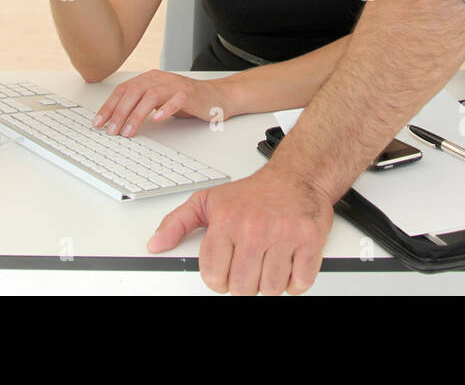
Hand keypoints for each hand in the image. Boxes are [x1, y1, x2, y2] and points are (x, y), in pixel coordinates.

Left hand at [93, 70, 232, 136]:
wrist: (216, 96)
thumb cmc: (185, 100)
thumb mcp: (158, 100)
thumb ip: (139, 105)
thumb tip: (115, 120)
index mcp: (150, 79)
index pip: (124, 90)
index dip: (109, 106)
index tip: (98, 122)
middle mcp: (160, 79)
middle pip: (134, 92)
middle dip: (119, 112)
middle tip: (111, 130)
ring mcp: (175, 85)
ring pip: (151, 96)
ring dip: (137, 115)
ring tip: (129, 131)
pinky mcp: (190, 94)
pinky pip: (176, 100)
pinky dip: (165, 109)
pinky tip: (157, 119)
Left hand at [147, 168, 333, 294]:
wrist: (297, 175)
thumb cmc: (254, 192)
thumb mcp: (208, 201)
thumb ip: (177, 222)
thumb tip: (155, 243)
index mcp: (227, 221)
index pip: (213, 275)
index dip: (218, 280)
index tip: (225, 273)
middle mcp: (254, 228)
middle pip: (241, 288)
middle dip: (244, 285)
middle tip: (249, 268)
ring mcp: (283, 235)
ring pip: (270, 289)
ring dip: (270, 284)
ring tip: (269, 264)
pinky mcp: (309, 241)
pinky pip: (300, 283)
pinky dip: (295, 282)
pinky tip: (288, 265)